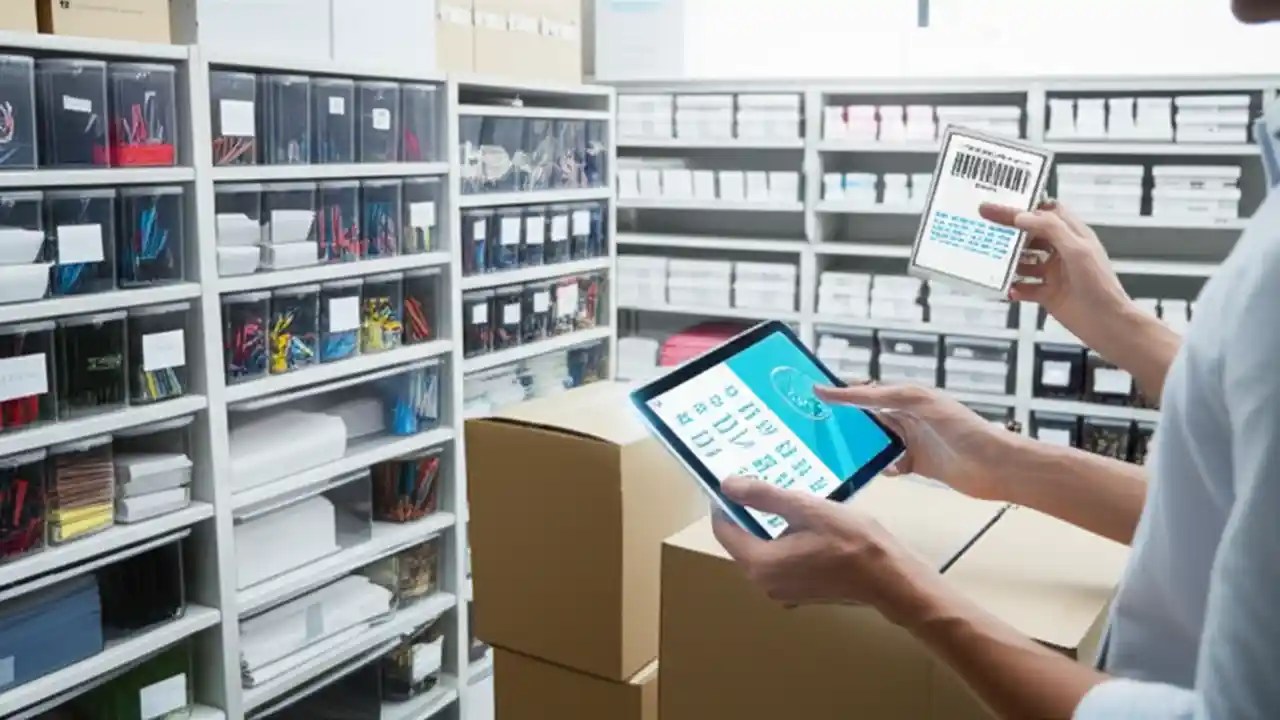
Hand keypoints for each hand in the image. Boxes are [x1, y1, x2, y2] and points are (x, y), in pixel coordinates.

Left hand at [712, 477, 936, 625]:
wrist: (890, 578)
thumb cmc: (850, 540)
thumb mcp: (806, 508)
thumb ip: (763, 497)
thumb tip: (726, 485)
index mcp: (760, 564)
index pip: (724, 530)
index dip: (724, 504)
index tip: (731, 480)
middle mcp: (764, 583)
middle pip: (741, 542)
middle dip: (746, 513)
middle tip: (758, 482)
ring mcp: (782, 592)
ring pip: (761, 551)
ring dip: (765, 526)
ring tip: (780, 498)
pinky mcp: (799, 593)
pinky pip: (779, 562)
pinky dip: (782, 541)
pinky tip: (800, 522)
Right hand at [814, 383, 1020, 500]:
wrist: (994, 466)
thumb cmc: (959, 428)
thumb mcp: (914, 402)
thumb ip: (873, 396)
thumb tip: (830, 389)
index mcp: (907, 395)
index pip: (865, 390)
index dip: (841, 392)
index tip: (811, 395)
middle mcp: (906, 416)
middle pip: (867, 417)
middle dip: (843, 421)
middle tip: (813, 426)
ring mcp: (911, 441)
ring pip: (874, 442)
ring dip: (858, 446)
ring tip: (830, 451)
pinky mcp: (916, 464)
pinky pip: (887, 464)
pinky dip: (878, 467)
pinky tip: (869, 470)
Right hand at [979, 200, 1131, 346]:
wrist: (1106, 324)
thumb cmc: (1098, 286)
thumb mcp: (1077, 250)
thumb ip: (1051, 229)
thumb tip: (1021, 217)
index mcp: (1072, 236)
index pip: (1044, 214)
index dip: (1020, 208)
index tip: (995, 206)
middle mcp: (1062, 252)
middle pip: (1030, 236)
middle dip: (1009, 233)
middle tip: (985, 230)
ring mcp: (1054, 273)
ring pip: (1025, 262)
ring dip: (1009, 262)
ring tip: (991, 261)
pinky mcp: (1048, 294)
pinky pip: (1025, 288)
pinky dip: (1015, 288)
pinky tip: (1007, 289)